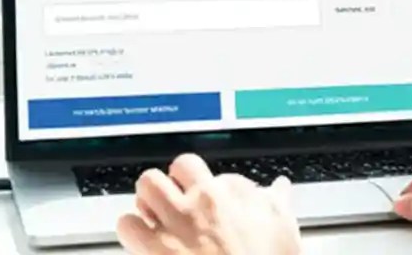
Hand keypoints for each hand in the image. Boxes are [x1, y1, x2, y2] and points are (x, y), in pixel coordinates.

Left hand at [117, 154, 300, 254]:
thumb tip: (280, 187)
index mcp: (223, 198)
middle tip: (172, 202)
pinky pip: (127, 225)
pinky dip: (132, 230)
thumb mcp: (283, 230)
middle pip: (164, 173)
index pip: (194, 166)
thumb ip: (277, 203)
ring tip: (155, 217)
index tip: (200, 191)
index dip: (193, 179)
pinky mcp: (154, 251)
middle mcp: (195, 206)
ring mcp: (173, 227)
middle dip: (164, 186)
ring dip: (147, 202)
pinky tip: (143, 241)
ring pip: (145, 189)